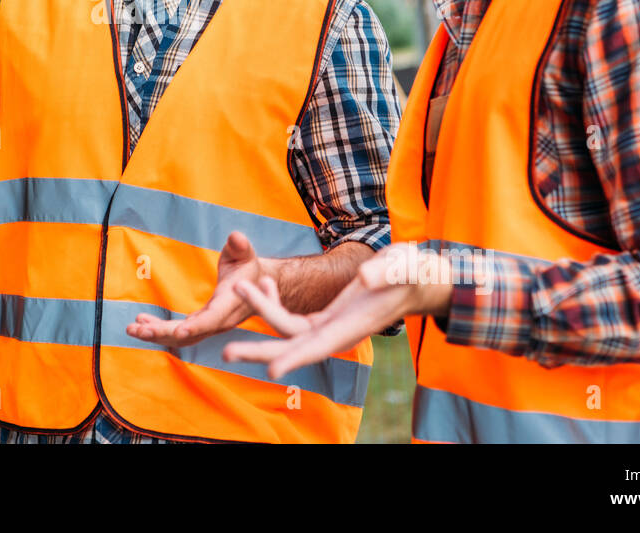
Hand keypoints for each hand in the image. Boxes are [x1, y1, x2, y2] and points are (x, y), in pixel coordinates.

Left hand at [126, 230, 269, 347]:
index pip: (213, 318)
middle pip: (190, 333)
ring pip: (181, 337)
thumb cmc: (248, 266)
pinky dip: (159, 328)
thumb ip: (240, 247)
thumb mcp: (246, 254)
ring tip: (132, 328)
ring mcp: (209, 326)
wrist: (255, 286)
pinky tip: (141, 322)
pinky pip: (178, 332)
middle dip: (163, 332)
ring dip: (156, 333)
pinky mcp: (200, 325)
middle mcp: (219, 320)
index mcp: (230, 303)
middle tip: (138, 329)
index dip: (197, 326)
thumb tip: (236, 237)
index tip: (180, 330)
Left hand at [222, 242, 452, 378]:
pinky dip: (272, 301)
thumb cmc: (412, 273)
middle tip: (226, 353)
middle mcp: (337, 332)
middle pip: (292, 347)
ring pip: (285, 330)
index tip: (271, 370)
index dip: (295, 359)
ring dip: (259, 312)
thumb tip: (364, 276)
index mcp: (353, 326)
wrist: (413, 278)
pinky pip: (290, 316)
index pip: (319, 347)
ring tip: (236, 289)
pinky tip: (261, 282)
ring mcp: (329, 326)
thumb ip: (385, 273)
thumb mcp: (403, 268)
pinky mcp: (324, 317)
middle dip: (260, 350)